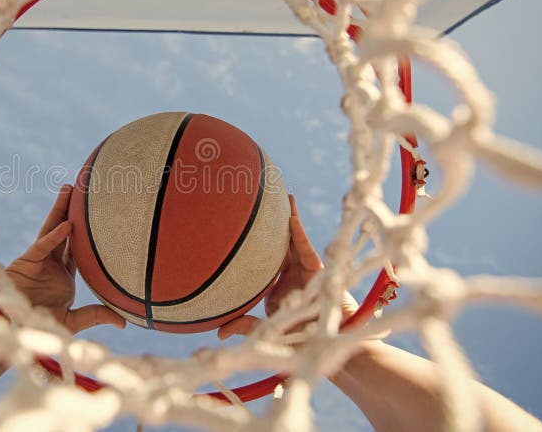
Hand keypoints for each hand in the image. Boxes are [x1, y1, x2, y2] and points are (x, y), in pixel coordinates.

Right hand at [5, 184, 125, 333]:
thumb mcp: (72, 321)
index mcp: (63, 275)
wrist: (12, 330)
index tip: (100, 218)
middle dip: (72, 211)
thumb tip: (124, 323)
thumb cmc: (39, 328)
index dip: (86, 233)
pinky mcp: (27, 262)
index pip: (77, 249)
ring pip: (52, 229)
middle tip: (83, 191)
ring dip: (60, 210)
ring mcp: (39, 260)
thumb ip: (96, 316)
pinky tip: (67, 225)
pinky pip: (43, 246)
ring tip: (70, 189)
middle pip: (65, 231)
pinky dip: (54, 236)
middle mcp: (51, 263)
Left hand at [217, 194, 355, 339]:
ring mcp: (305, 271)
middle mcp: (292, 274)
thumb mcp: (265, 330)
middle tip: (264, 200)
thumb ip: (244, 326)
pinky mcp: (319, 272)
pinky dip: (299, 233)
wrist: (323, 346)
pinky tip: (291, 217)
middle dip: (274, 223)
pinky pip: (306, 249)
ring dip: (290, 218)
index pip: (265, 259)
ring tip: (283, 195)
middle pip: (281, 243)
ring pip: (295, 240)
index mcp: (278, 285)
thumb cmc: (297, 340)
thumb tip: (217, 332)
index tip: (240, 228)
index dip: (255, 244)